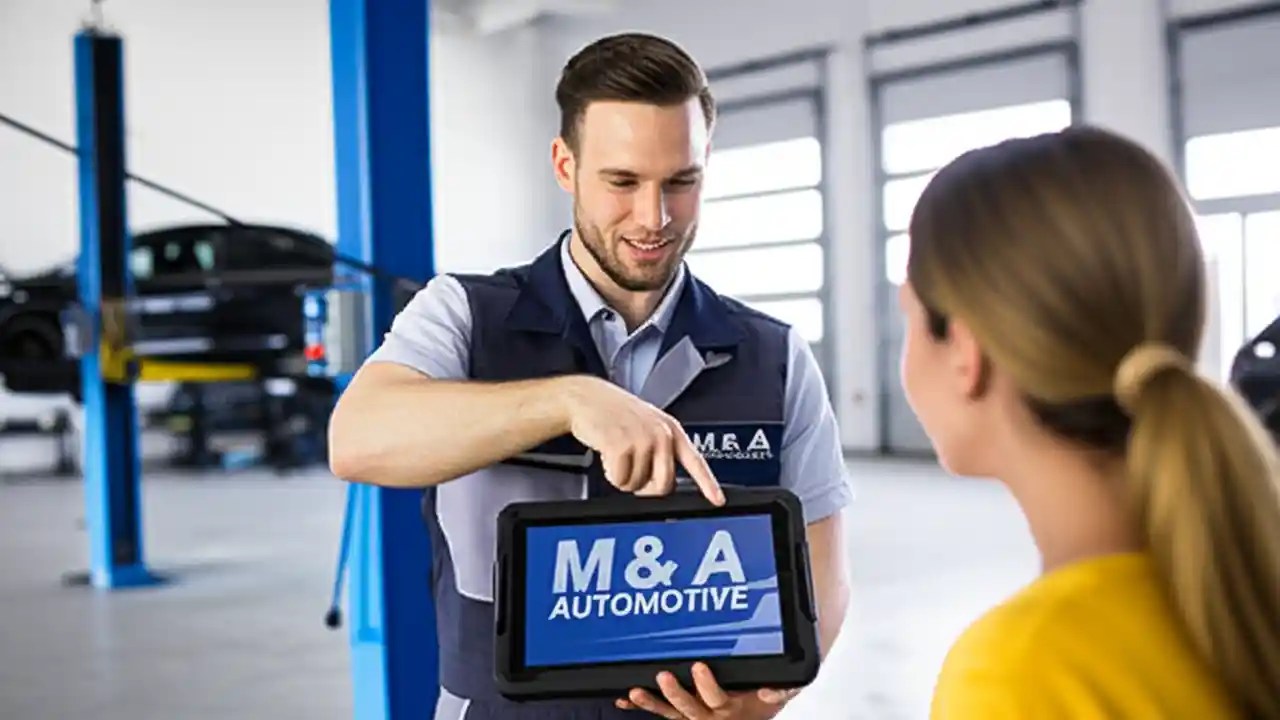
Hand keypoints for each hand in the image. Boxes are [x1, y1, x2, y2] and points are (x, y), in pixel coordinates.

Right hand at [561, 376, 723, 504]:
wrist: (586, 398)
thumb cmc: (615, 413)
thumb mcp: (647, 424)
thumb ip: (661, 448)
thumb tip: (664, 482)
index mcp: (671, 429)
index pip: (695, 461)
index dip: (708, 484)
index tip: (718, 500)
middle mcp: (661, 434)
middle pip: (663, 485)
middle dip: (645, 487)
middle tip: (633, 473)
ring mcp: (642, 439)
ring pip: (638, 485)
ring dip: (624, 478)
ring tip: (617, 454)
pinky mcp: (621, 445)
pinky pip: (620, 480)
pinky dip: (611, 474)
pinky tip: (608, 455)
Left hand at [616, 663, 797, 718]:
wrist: (753, 714)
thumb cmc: (762, 700)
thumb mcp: (782, 692)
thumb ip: (784, 689)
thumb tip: (773, 690)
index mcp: (730, 709)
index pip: (716, 699)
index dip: (707, 686)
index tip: (698, 667)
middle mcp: (707, 715)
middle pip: (688, 708)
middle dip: (675, 693)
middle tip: (664, 677)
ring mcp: (690, 715)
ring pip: (668, 712)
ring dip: (651, 702)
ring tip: (635, 692)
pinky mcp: (678, 713)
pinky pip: (658, 711)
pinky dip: (639, 706)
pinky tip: (623, 699)